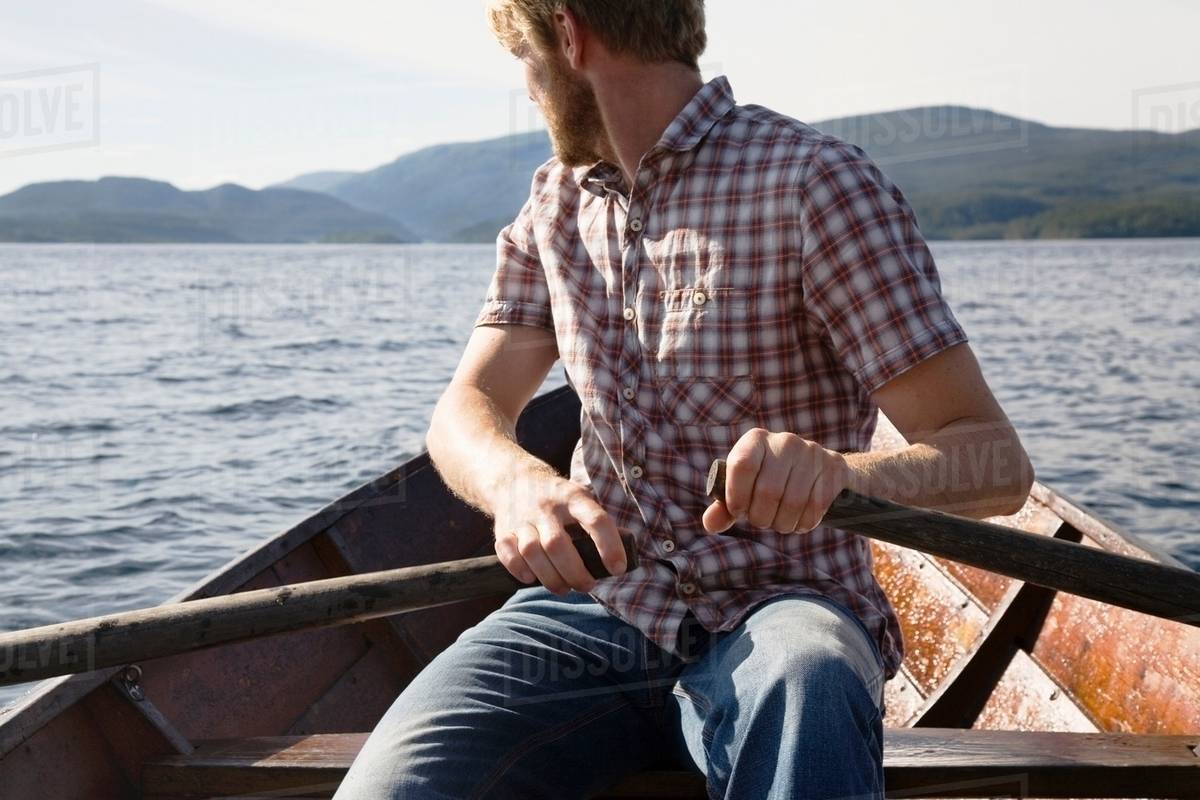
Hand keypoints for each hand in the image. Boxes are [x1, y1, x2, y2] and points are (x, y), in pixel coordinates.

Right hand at [492, 472, 626, 594]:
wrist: (512, 479)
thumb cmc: (558, 497)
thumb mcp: (580, 498)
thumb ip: (596, 522)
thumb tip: (621, 555)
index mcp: (573, 497)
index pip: (596, 520)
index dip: (609, 546)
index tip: (618, 569)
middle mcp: (547, 506)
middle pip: (558, 545)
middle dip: (575, 573)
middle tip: (587, 585)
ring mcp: (522, 518)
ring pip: (532, 553)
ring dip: (551, 578)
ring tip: (564, 588)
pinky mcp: (503, 530)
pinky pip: (509, 555)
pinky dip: (521, 571)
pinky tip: (532, 578)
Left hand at [702, 429, 852, 534]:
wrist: (822, 472)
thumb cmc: (773, 483)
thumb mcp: (747, 489)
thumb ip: (726, 507)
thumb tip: (709, 524)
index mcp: (756, 440)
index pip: (742, 465)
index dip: (737, 496)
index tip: (738, 511)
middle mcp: (784, 441)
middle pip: (768, 490)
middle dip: (761, 517)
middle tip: (762, 520)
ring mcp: (812, 453)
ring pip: (793, 502)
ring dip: (783, 523)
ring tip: (779, 522)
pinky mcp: (834, 469)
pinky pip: (816, 508)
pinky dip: (803, 523)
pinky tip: (799, 521)